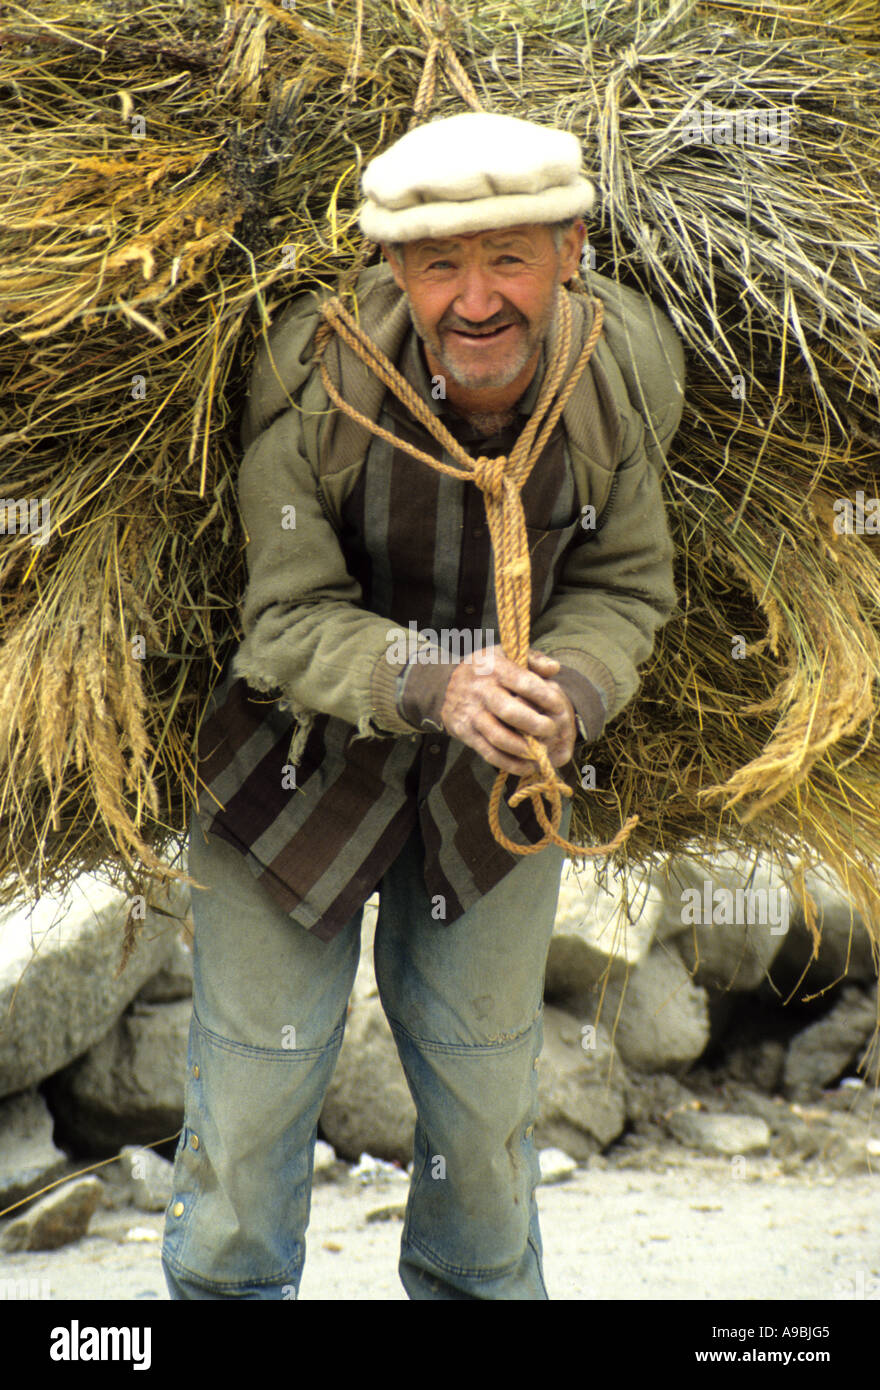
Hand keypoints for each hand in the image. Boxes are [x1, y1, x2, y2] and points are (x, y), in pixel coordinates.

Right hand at [439, 646, 575, 775]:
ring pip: (499, 737)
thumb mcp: (506, 653)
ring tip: (541, 752)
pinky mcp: (464, 732)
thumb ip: (533, 659)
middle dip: (536, 725)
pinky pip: (488, 752)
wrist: (446, 683)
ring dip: (524, 749)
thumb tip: (555, 669)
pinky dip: (510, 763)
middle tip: (552, 730)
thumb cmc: (486, 669)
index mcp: (494, 667)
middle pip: (511, 712)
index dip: (545, 697)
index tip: (560, 708)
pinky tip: (527, 766)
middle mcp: (480, 690)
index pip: (524, 683)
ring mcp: (471, 713)